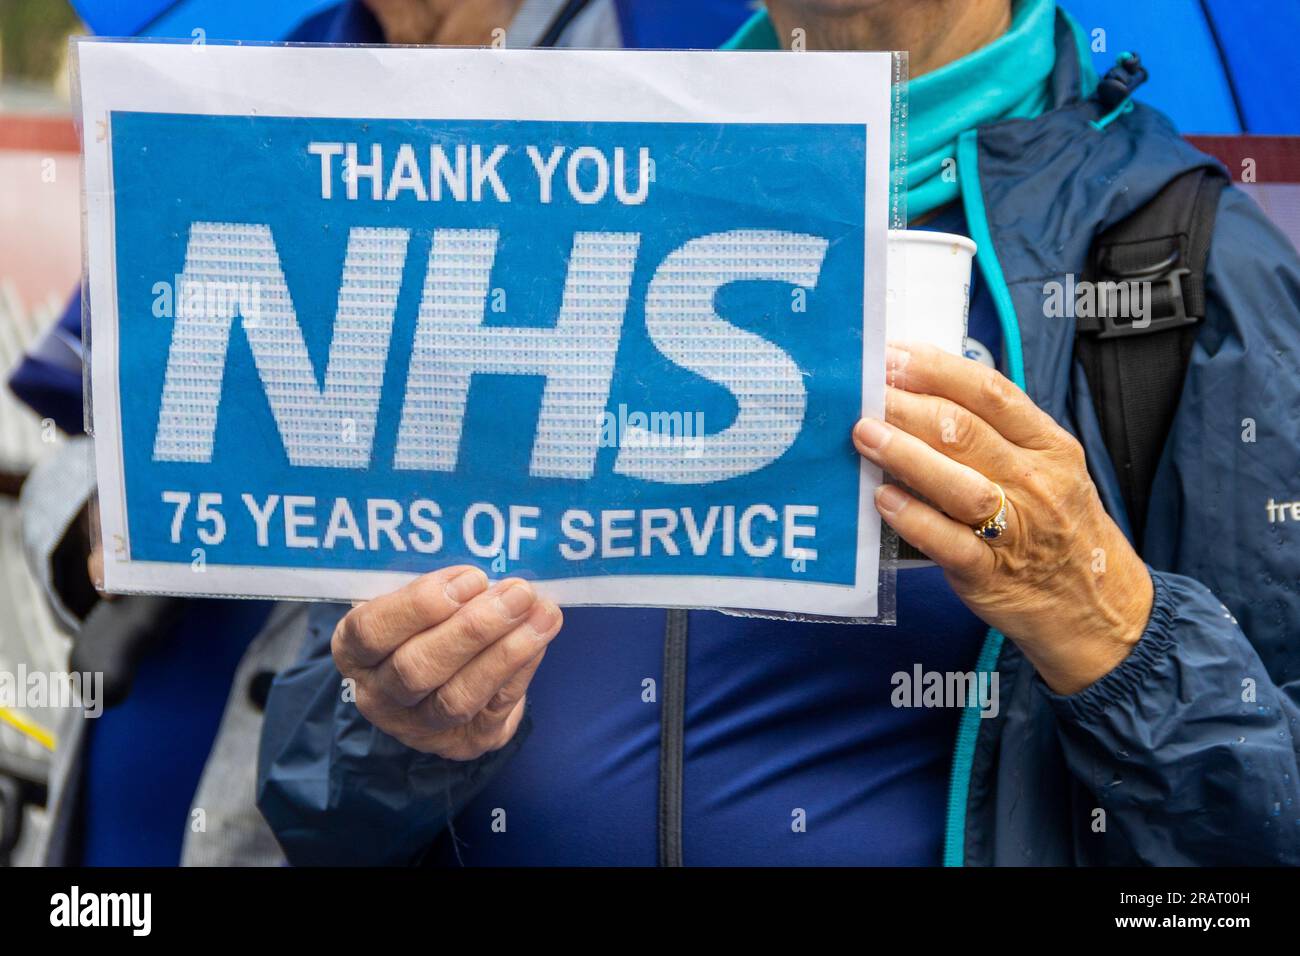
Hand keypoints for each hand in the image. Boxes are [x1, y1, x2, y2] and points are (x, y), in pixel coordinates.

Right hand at [332, 566, 561, 758]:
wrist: (450, 681)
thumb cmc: (428, 624)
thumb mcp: (416, 602)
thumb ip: (439, 589)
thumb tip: (490, 575)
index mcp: (355, 652)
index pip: (371, 631)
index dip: (420, 604)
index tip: (471, 577)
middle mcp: (379, 696)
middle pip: (417, 669)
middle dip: (473, 629)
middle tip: (518, 594)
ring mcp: (419, 728)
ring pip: (457, 697)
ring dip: (506, 652)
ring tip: (542, 614)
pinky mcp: (464, 742)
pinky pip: (495, 708)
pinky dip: (523, 669)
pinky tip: (542, 636)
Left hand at [852, 342, 1153, 694]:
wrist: (1097, 608)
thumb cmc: (1056, 528)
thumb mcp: (1047, 468)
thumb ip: (997, 433)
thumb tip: (922, 392)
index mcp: (1048, 446)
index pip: (991, 392)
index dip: (936, 370)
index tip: (892, 356)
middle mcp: (1035, 482)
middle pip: (965, 430)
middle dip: (908, 404)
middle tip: (862, 389)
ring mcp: (1015, 530)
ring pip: (959, 483)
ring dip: (906, 454)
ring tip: (863, 433)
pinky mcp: (990, 574)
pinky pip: (950, 543)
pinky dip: (914, 519)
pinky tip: (883, 499)